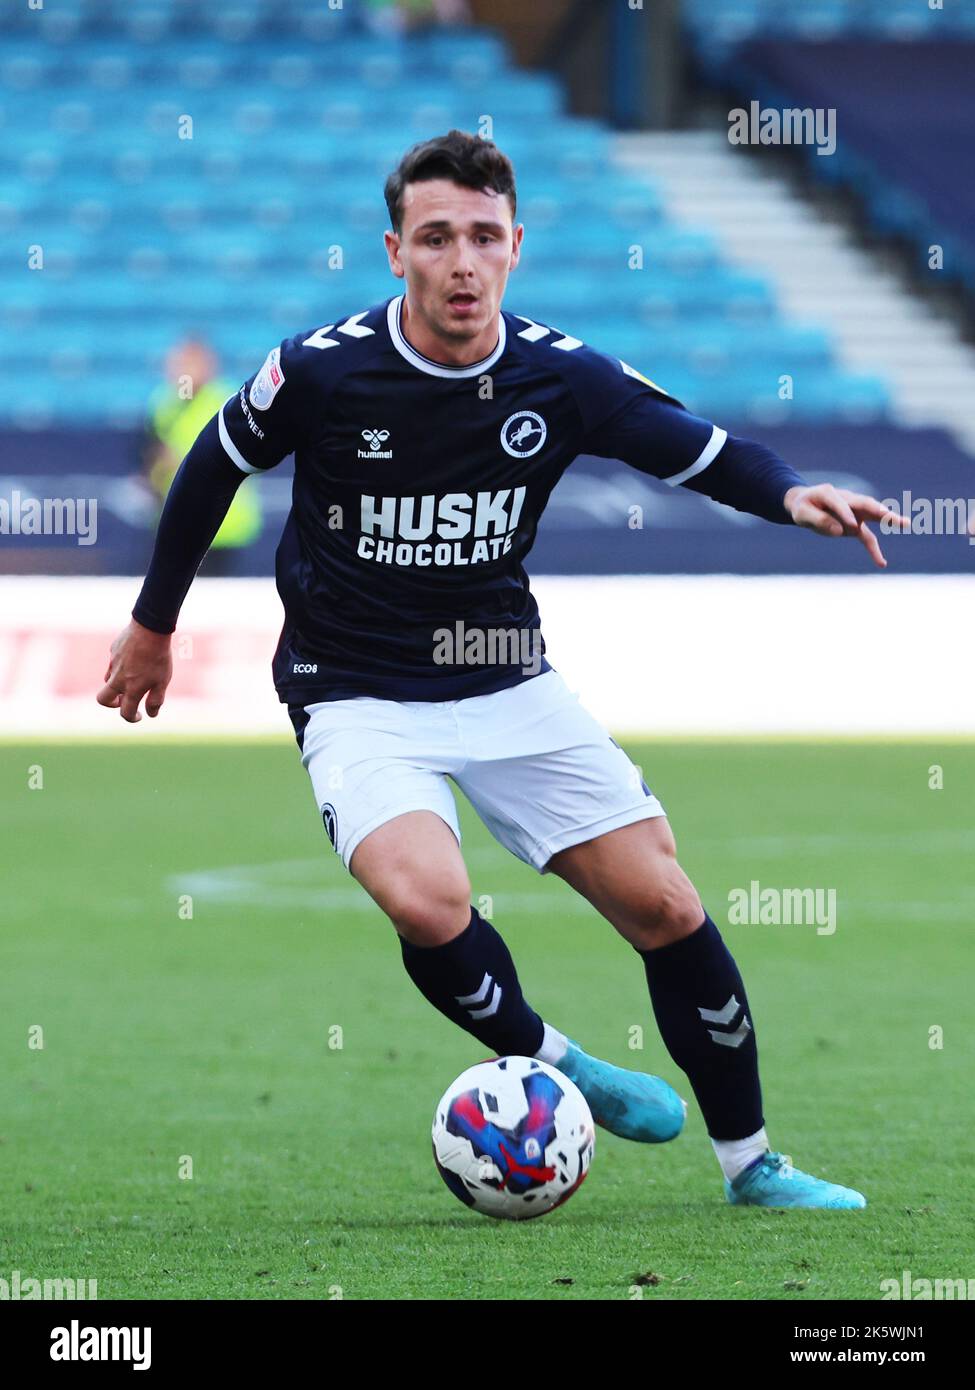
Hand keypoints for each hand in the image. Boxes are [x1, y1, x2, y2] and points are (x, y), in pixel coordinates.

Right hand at [96, 619, 172, 722]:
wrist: (150, 629)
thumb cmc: (159, 657)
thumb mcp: (163, 681)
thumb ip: (156, 700)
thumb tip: (151, 714)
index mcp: (131, 688)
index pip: (125, 712)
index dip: (131, 718)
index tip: (139, 715)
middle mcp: (118, 678)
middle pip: (103, 699)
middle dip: (111, 704)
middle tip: (123, 700)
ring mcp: (113, 664)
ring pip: (108, 680)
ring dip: (117, 684)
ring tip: (134, 676)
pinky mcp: (113, 651)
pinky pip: (113, 663)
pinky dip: (120, 666)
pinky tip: (135, 657)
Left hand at [783, 483, 909, 567]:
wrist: (804, 504)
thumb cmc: (802, 507)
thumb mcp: (802, 514)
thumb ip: (819, 520)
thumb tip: (840, 531)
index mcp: (831, 493)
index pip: (842, 503)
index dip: (846, 514)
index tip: (851, 526)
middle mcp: (847, 500)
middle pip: (867, 504)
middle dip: (882, 511)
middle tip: (896, 517)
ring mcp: (854, 512)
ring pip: (873, 516)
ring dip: (889, 520)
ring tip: (906, 524)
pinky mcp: (855, 525)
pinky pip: (867, 538)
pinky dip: (874, 550)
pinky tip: (881, 563)